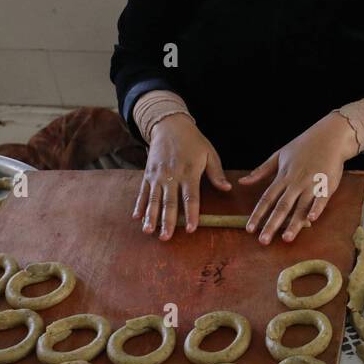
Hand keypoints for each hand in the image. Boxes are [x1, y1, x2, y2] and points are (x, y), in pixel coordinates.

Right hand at [134, 114, 230, 239]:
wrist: (170, 125)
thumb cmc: (193, 141)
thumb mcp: (210, 154)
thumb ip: (217, 173)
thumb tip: (227, 188)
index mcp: (189, 173)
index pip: (191, 198)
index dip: (191, 214)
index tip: (190, 229)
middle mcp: (171, 176)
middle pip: (169, 202)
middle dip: (167, 221)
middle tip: (166, 238)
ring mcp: (157, 176)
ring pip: (153, 199)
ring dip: (150, 217)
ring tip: (149, 232)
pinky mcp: (148, 174)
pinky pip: (143, 192)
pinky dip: (139, 205)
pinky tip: (136, 217)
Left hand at [240, 112, 358, 243]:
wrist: (330, 136)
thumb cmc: (303, 146)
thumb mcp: (279, 155)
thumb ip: (261, 171)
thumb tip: (242, 182)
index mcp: (283, 176)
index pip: (267, 198)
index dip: (257, 214)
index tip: (249, 229)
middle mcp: (295, 182)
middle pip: (282, 206)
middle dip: (272, 224)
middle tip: (263, 241)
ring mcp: (312, 184)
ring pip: (300, 206)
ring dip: (293, 223)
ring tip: (286, 239)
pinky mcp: (327, 184)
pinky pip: (321, 199)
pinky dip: (316, 209)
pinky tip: (311, 220)